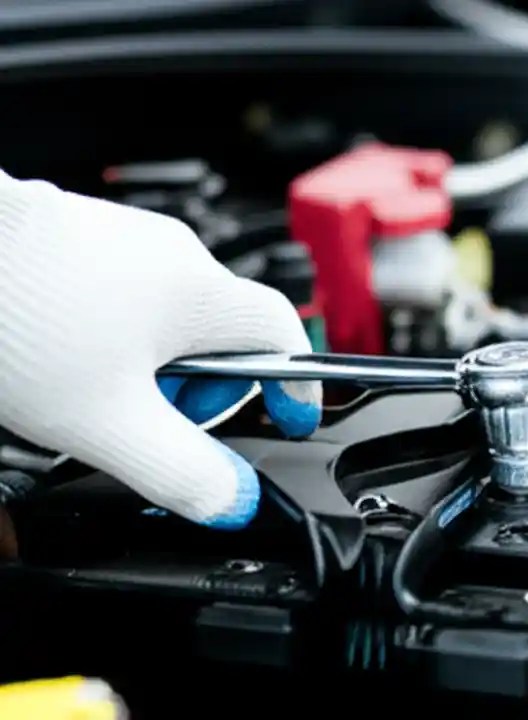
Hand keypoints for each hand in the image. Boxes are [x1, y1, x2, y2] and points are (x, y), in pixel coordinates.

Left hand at [0, 174, 320, 528]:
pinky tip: (62, 354)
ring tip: (90, 389)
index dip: (295, 383)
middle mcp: (176, 254)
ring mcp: (126, 236)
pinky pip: (122, 291)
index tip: (288, 416)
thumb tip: (232, 501)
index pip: (286, 335)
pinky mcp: (78, 232)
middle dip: (199, 388)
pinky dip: (111, 330)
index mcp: (203, 295)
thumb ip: (181, 471)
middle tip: (150, 422)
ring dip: (151, 362)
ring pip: (167, 314)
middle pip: (222, 333)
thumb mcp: (108, 424)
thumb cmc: (19, 321)